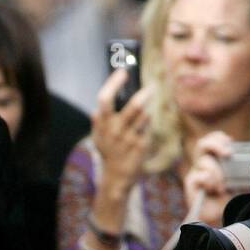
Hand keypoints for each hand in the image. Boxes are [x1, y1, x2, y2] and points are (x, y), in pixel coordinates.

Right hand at [91, 69, 154, 192]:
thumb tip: (97, 110)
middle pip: (134, 106)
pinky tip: (144, 129)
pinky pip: (149, 127)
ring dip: (148, 111)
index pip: (105, 99)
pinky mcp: (141, 145)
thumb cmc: (109, 152)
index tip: (123, 72)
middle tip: (153, 86)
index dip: (114, 83)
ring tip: (146, 113)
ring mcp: (130, 138)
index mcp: (102, 124)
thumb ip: (98, 123)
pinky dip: (148, 124)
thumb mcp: (98, 138)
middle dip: (146, 94)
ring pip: (146, 116)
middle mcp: (116, 130)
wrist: (117, 177)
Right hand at [183, 131, 233, 227]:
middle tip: (228, 154)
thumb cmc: (246, 201)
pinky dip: (207, 180)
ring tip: (223, 186)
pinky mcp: (192, 188)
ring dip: (216, 171)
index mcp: (221, 160)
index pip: (214, 140)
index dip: (219, 138)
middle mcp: (208, 166)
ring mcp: (199, 176)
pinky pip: (196, 176)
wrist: (234, 224)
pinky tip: (216, 190)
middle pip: (203, 144)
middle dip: (215, 144)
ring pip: (203, 161)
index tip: (231, 141)